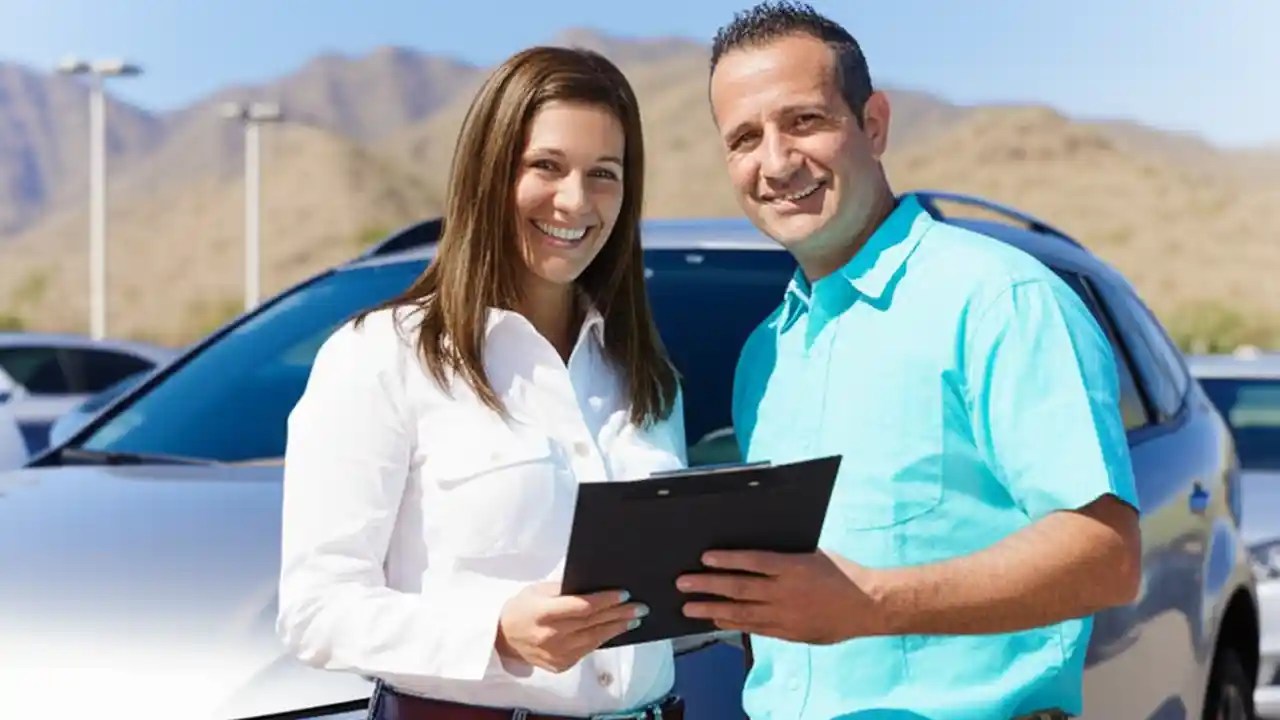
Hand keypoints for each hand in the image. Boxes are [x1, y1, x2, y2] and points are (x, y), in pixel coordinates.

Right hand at [495, 582, 647, 672]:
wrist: (504, 638)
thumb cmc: (522, 608)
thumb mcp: (537, 590)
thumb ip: (563, 589)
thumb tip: (594, 586)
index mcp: (542, 613)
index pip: (581, 606)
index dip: (605, 600)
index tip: (623, 594)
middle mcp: (550, 636)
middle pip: (592, 623)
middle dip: (619, 614)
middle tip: (640, 607)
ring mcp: (556, 653)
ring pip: (594, 639)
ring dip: (616, 628)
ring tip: (634, 619)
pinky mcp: (561, 665)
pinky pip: (587, 650)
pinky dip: (602, 639)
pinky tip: (615, 630)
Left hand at [676, 549, 885, 643]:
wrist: (868, 605)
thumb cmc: (842, 573)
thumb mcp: (814, 554)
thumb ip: (786, 555)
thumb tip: (756, 550)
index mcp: (794, 566)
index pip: (753, 561)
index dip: (727, 559)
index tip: (704, 557)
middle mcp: (786, 591)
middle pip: (740, 588)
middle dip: (708, 585)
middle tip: (683, 583)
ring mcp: (786, 615)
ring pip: (742, 612)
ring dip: (713, 608)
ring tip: (689, 607)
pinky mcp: (789, 632)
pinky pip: (755, 628)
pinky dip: (734, 623)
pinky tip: (716, 619)